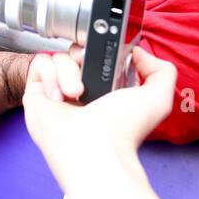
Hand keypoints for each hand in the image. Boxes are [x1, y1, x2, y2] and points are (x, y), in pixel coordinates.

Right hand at [24, 46, 176, 188]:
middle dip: (85, 57)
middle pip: (79, 52)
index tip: (106, 59)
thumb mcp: (157, 99)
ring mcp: (59, 90)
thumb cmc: (121, 129)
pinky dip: (51, 76)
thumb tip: (138, 52)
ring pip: (60, 56)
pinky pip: (41, 64)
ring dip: (69, 73)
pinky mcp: (37, 92)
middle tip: (91, 78)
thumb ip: (161, 71)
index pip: (101, 57)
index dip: (102, 52)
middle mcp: (83, 89)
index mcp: (108, 90)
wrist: (90, 146)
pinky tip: (58, 97)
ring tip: (75, 94)